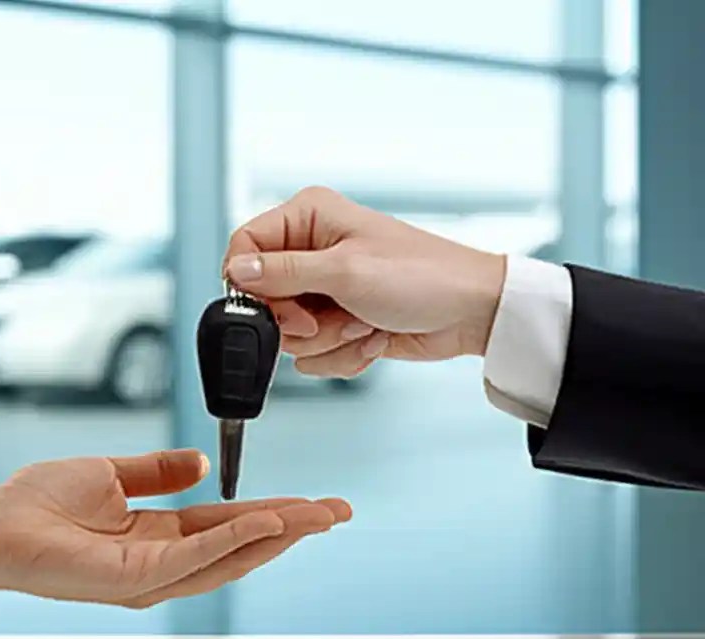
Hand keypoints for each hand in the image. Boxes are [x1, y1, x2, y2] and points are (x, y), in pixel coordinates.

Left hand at [0, 449, 349, 607]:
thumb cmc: (37, 503)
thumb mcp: (110, 474)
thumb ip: (157, 471)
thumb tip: (199, 461)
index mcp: (157, 535)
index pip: (228, 524)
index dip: (273, 512)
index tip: (314, 501)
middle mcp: (161, 561)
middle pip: (241, 545)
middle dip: (293, 529)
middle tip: (338, 511)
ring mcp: (151, 576)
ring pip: (229, 557)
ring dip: (277, 535)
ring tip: (318, 515)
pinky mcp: (136, 579)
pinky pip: (196, 557)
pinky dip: (235, 539)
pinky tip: (266, 522)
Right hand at [222, 186, 507, 378]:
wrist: (471, 313)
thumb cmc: (424, 276)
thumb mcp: (346, 271)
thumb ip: (283, 273)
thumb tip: (236, 270)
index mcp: (309, 217)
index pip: (244, 247)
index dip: (251, 285)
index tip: (277, 308)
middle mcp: (311, 249)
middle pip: (261, 298)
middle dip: (298, 321)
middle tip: (326, 319)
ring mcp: (323, 287)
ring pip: (287, 332)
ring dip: (326, 339)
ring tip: (361, 322)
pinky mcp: (335, 319)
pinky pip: (311, 351)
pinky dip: (341, 352)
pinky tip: (370, 335)